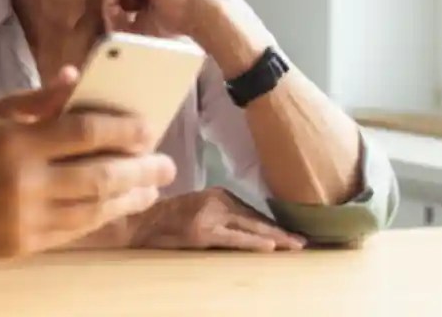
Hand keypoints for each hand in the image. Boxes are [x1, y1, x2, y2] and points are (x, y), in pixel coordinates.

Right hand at [0, 70, 176, 257]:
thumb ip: (30, 100)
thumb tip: (74, 80)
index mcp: (13, 142)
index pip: (85, 132)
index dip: (123, 128)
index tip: (147, 125)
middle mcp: (23, 183)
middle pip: (100, 175)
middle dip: (140, 167)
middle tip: (166, 162)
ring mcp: (21, 218)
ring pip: (91, 209)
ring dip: (127, 197)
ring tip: (150, 187)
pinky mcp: (17, 244)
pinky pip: (70, 232)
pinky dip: (98, 219)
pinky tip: (113, 208)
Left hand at [100, 0, 209, 38]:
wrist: (199, 13)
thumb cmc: (175, 16)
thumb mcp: (143, 12)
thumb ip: (123, 9)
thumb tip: (100, 20)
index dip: (113, 4)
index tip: (115, 26)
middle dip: (111, 7)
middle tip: (115, 29)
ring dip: (110, 8)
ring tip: (118, 28)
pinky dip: (111, 6)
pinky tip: (119, 21)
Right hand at [126, 188, 305, 251]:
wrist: (138, 223)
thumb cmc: (167, 220)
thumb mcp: (200, 211)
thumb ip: (223, 216)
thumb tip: (253, 231)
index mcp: (218, 194)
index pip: (252, 213)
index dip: (273, 226)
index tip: (291, 235)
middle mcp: (217, 200)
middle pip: (255, 219)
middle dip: (280, 232)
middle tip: (302, 242)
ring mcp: (209, 215)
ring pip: (250, 228)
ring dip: (275, 239)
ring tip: (294, 247)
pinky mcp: (201, 231)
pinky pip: (234, 238)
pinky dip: (253, 243)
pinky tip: (271, 247)